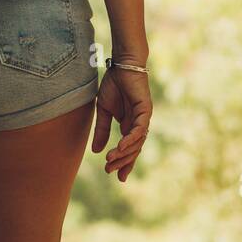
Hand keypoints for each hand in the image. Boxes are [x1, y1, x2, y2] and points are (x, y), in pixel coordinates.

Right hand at [91, 66, 152, 181]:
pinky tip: (121, 147)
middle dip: (122, 162)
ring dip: (124, 153)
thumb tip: (96, 151)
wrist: (121, 65)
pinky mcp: (145, 110)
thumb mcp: (104, 111)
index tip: (116, 177)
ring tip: (110, 160)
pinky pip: (140, 129)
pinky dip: (131, 139)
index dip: (124, 163)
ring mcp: (143, 118)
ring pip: (137, 142)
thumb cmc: (114, 84)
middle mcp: (138, 124)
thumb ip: (102, 131)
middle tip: (109, 171)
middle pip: (134, 150)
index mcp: (129, 126)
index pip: (129, 149)